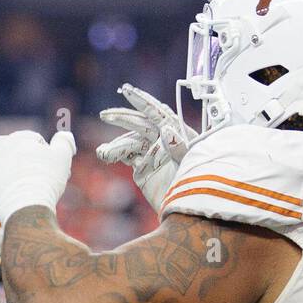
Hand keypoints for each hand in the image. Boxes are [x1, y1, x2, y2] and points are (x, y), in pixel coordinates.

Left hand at [0, 130, 74, 224]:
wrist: (25, 207)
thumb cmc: (45, 179)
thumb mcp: (62, 156)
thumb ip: (64, 142)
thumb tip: (64, 136)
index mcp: (16, 139)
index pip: (36, 145)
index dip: (49, 157)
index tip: (54, 171)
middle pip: (21, 158)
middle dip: (33, 168)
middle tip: (45, 183)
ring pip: (10, 173)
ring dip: (20, 180)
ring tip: (31, 193)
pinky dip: (8, 194)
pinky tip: (18, 199)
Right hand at [97, 84, 196, 209]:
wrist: (189, 213)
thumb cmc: (198, 185)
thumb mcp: (192, 165)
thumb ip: (180, 148)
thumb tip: (165, 130)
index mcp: (178, 134)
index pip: (158, 113)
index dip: (142, 101)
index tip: (127, 90)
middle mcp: (164, 141)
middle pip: (140, 124)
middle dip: (122, 118)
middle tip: (104, 115)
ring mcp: (152, 154)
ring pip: (129, 142)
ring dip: (116, 145)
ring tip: (105, 153)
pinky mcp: (142, 168)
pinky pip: (125, 156)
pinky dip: (113, 154)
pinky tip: (105, 155)